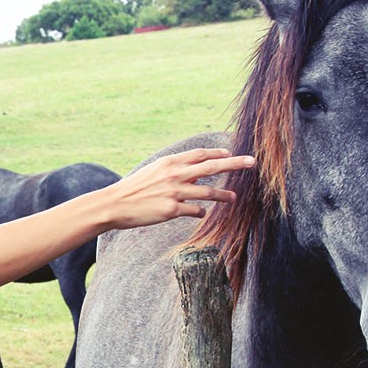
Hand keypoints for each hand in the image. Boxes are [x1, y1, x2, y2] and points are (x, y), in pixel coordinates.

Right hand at [102, 147, 255, 228]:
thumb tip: (195, 174)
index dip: (218, 153)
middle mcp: (175, 174)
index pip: (200, 154)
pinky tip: (202, 214)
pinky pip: (195, 210)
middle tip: (252, 162)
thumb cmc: (133, 189)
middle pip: (212, 166)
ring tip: (233, 197)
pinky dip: (201, 212)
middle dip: (235, 164)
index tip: (231, 153)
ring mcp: (175, 192)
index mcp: (170, 163)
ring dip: (224, 194)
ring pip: (208, 191)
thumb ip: (174, 171)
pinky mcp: (171, 210)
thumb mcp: (153, 172)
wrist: (114, 204)